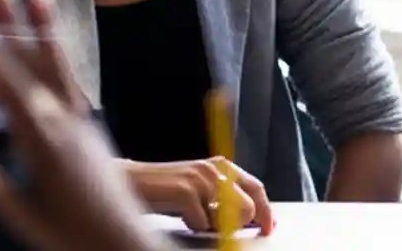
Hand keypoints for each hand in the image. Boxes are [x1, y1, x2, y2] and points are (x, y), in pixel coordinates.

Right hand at [0, 0, 168, 250]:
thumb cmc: (69, 236)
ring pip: (59, 66)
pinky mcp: (91, 127)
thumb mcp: (24, 217)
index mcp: (45, 144)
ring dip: (45, 27)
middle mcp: (67, 124)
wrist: (122, 242)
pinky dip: (59, 57)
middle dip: (14, 23)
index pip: (10, 88)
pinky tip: (50, 38)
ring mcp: (82, 122)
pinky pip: (72, 83)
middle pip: (36, 64)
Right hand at [123, 157, 274, 234]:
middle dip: (244, 224)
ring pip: (228, 217)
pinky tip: (180, 215)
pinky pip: (202, 223)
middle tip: (234, 234)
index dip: (266, 210)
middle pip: (249, 205)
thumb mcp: (201, 190)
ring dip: (212, 225)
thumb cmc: (166, 190)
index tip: (270, 226)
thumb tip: (251, 218)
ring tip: (193, 217)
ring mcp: (201, 179)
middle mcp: (216, 169)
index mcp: (222, 166)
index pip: (256, 188)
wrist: (130, 181)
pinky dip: (192, 226)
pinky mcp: (186, 190)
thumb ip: (225, 198)